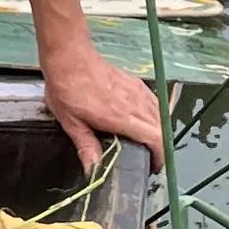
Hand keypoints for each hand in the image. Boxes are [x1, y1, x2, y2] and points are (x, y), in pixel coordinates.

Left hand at [38, 35, 164, 171]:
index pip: (155, 138)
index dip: (160, 156)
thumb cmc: (67, 89)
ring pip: (160, 115)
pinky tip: (143, 119)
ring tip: (146, 142)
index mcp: (121, 117)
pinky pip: (154, 101)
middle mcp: (134, 104)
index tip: (153, 166)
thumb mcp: (71, 122)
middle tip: (148, 158)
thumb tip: (94, 171)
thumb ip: (86, 146)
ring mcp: (137, 91)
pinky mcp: (135, 82)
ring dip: (158, 130)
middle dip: (160, 146)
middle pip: (161, 129)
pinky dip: (155, 114)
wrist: (70, 57)